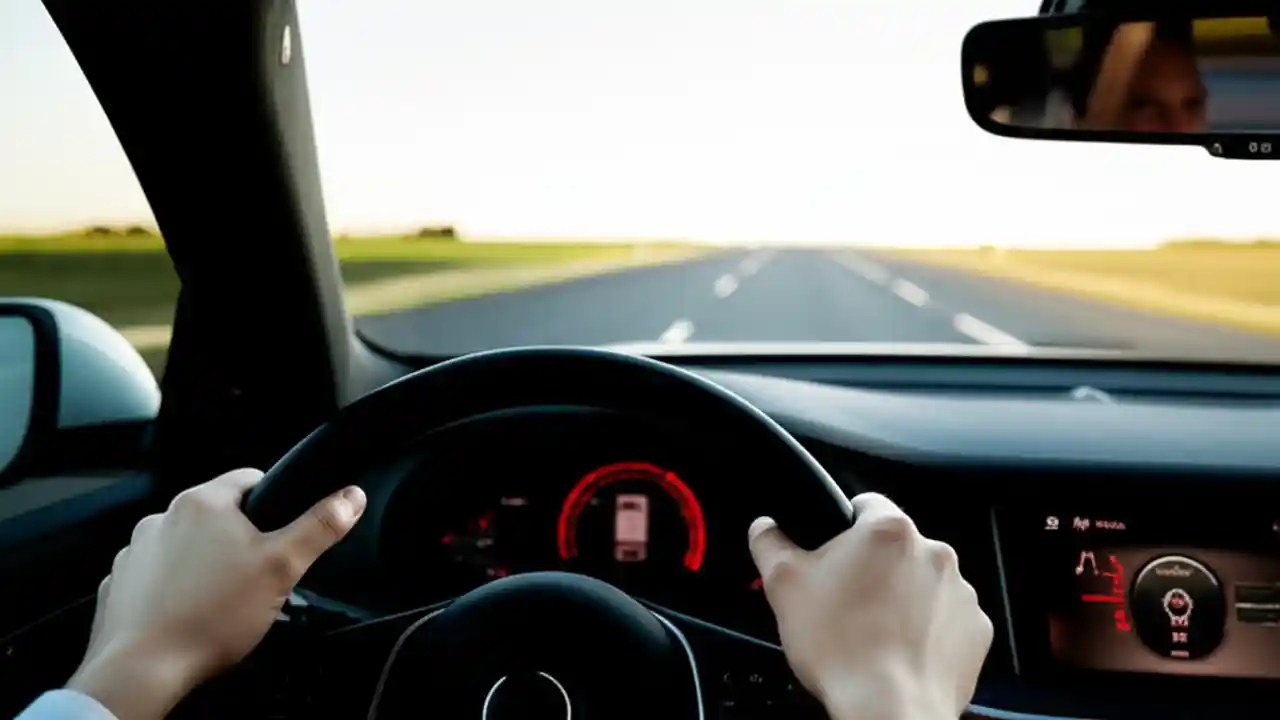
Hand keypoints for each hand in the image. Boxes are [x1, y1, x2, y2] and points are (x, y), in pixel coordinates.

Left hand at [67, 469, 366, 719]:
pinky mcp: (118, 584)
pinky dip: (171, 589)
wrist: (143, 668)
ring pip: (185, 545)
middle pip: (217, 515)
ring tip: (219, 601)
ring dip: (202, 563)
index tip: (281, 536)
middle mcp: (161, 517)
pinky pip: (155, 576)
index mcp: (204, 502)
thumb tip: (351, 496)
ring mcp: (135, 551)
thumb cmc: (212, 617)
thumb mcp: (283, 568)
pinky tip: (187, 613)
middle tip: (256, 577)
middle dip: (238, 541)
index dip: (274, 504)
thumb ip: (319, 527)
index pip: (250, 478)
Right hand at [748, 493, 992, 719]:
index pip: (865, 503)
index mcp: (888, 530)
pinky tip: (901, 649)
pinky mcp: (976, 629)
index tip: (833, 553)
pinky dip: (928, 628)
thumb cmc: (839, 646)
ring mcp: (961, 591)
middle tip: (846, 600)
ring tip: (874, 631)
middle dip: (873, 567)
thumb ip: (770, 544)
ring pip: (923, 582)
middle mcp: (934, 552)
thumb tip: (764, 527)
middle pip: (896, 547)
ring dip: (903, 596)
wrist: (888, 708)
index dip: (844, 526)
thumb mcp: (784, 586)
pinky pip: (948, 618)